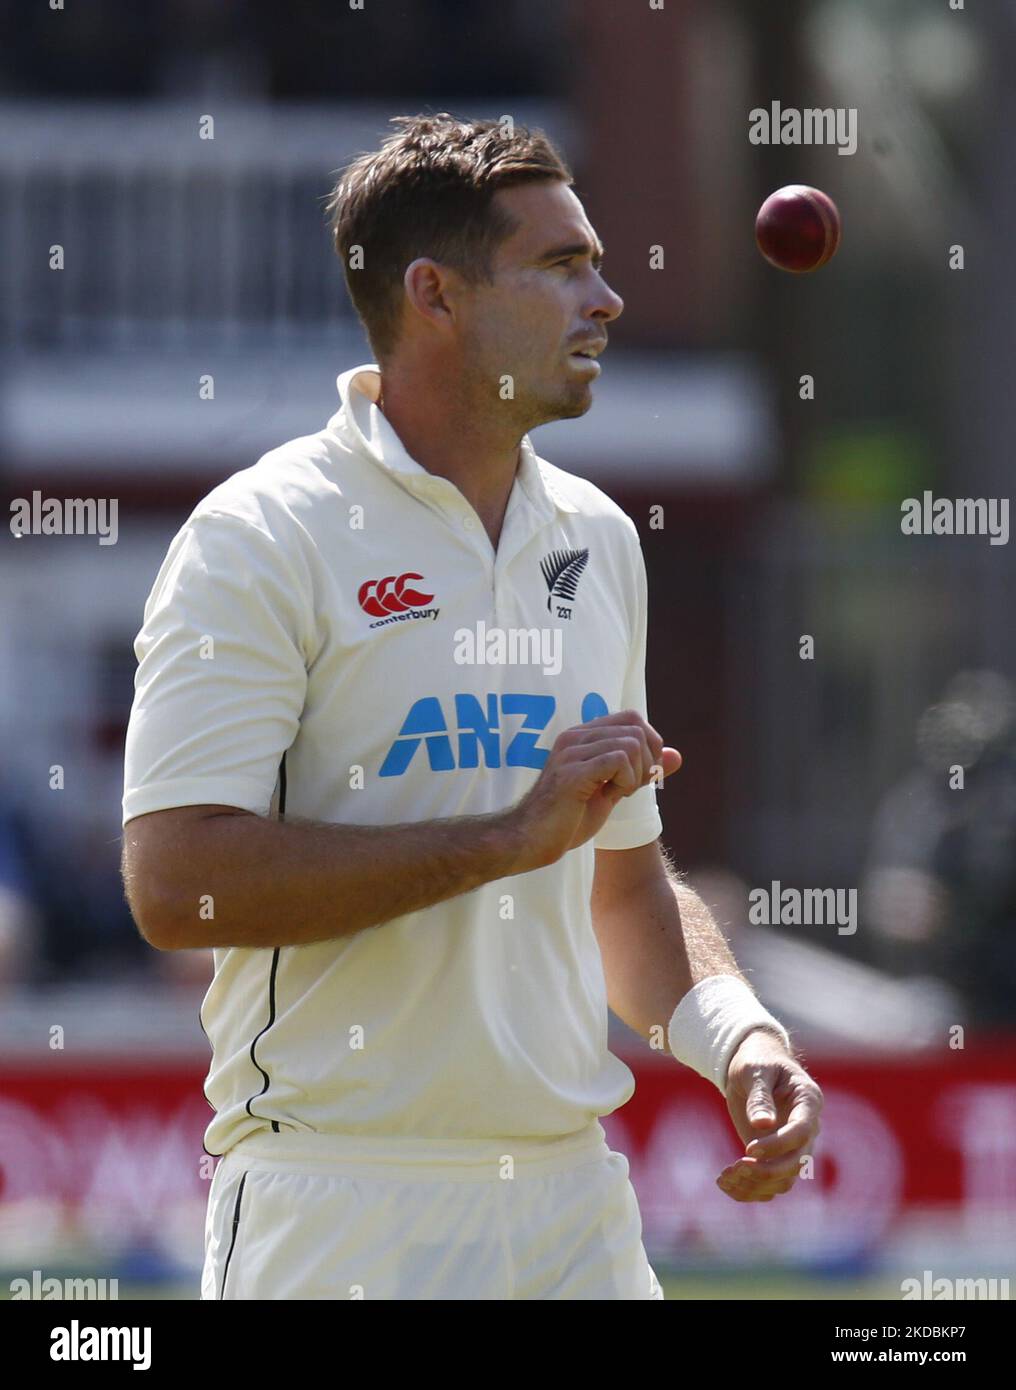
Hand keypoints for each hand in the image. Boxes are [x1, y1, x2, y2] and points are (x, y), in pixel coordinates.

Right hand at [507, 709, 680, 869]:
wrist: (531, 841)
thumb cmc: (568, 819)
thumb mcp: (614, 790)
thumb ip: (642, 770)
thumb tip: (677, 756)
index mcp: (581, 736)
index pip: (632, 717)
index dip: (649, 744)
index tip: (641, 775)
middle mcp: (575, 737)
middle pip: (636, 727)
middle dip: (647, 761)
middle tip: (630, 787)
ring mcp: (571, 752)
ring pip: (631, 743)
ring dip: (635, 774)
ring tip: (616, 793)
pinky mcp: (572, 772)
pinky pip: (619, 759)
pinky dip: (626, 780)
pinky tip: (610, 795)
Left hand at [716, 1029, 821, 1202]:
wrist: (754, 1064)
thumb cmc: (756, 1061)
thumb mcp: (755, 1071)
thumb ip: (759, 1097)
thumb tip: (763, 1125)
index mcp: (808, 1101)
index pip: (802, 1131)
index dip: (778, 1144)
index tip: (749, 1149)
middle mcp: (807, 1128)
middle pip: (798, 1162)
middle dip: (768, 1171)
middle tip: (736, 1167)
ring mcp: (793, 1145)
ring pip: (786, 1180)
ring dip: (757, 1185)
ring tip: (724, 1178)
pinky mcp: (777, 1156)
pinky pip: (771, 1183)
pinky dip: (750, 1190)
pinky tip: (725, 1184)